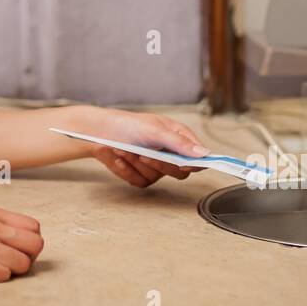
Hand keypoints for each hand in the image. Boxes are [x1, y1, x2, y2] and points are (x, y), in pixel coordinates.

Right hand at [0, 205, 43, 295]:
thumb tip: (34, 240)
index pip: (34, 226)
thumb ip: (0, 228)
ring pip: (23, 262)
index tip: (17, 252)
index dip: (30, 244)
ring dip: (12, 272)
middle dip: (28, 259)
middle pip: (35, 243)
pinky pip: (5, 275)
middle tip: (10, 265)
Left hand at [87, 109, 211, 187]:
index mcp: (179, 139)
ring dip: (136, 163)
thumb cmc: (129, 124)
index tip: (183, 165)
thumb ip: (179, 142)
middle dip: (158, 164)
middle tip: (144, 155)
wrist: (102, 132)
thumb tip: (204, 154)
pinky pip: (139, 181)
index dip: (195, 164)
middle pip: (179, 172)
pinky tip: (120, 157)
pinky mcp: (142, 176)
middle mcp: (171, 155)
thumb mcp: (155, 129)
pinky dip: (127, 169)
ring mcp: (157, 168)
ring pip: (155, 176)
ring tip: (124, 148)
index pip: (199, 158)